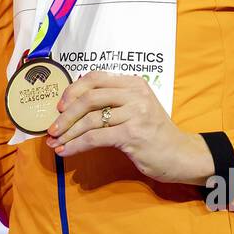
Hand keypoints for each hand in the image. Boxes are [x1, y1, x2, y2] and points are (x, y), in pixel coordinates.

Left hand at [44, 70, 213, 183]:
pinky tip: (66, 152)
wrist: (180, 155)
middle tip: (52, 128)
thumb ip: (113, 101)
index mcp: (134, 83)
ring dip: (68, 133)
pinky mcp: (132, 134)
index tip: (60, 106)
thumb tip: (73, 105)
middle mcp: (135, 94)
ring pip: (89, 120)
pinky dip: (76, 145)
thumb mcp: (136, 108)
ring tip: (55, 143)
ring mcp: (135, 113)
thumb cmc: (153, 134)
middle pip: (89, 98)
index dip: (74, 90)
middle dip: (66, 114)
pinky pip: (94, 138)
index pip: (96, 78)